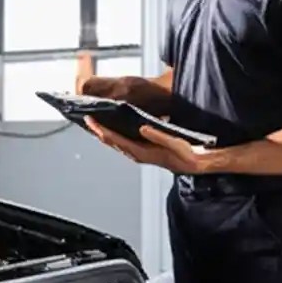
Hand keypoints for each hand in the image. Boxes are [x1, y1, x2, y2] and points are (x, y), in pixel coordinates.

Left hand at [85, 118, 207, 173]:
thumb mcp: (173, 142)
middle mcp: (137, 154)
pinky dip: (114, 136)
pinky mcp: (143, 152)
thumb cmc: (185, 154)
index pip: (115, 139)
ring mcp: (139, 154)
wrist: (194, 163)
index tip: (91, 120)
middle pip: (111, 142)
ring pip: (115, 143)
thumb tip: (142, 128)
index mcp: (141, 152)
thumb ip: (157, 136)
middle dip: (98, 130)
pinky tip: (112, 129)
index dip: (101, 129)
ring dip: (104, 133)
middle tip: (87, 119)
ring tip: (95, 122)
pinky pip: (123, 143)